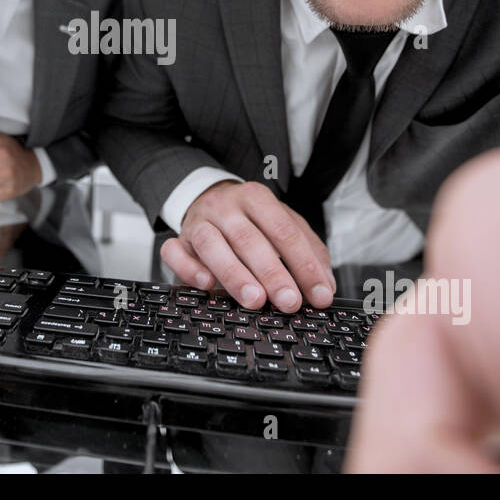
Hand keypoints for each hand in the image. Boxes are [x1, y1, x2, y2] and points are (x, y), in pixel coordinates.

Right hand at [163, 180, 335, 312]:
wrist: (209, 201)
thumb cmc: (253, 221)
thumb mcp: (285, 226)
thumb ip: (309, 252)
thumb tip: (324, 287)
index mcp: (257, 198)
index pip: (284, 230)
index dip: (304, 264)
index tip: (318, 293)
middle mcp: (225, 206)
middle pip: (248, 239)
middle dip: (272, 274)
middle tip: (289, 301)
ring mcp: (198, 222)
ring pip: (211, 244)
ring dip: (234, 274)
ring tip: (255, 300)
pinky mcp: (178, 239)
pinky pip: (174, 252)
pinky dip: (189, 269)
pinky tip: (207, 284)